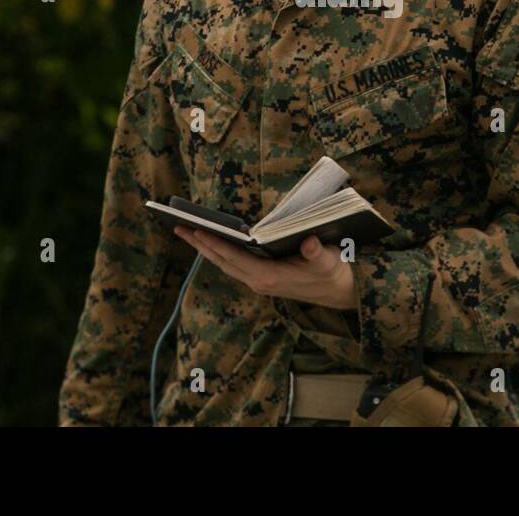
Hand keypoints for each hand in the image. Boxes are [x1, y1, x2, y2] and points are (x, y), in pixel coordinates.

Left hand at [173, 226, 356, 310]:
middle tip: (177, 227)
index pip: (234, 257)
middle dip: (200, 244)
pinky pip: (233, 264)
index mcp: (268, 277)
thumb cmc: (332, 272)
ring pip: (224, 263)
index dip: (214, 243)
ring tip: (187, 232)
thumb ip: (317, 253)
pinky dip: (219, 252)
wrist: (340, 292)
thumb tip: (309, 244)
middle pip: (222, 261)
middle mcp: (258, 281)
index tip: (195, 229)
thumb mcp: (327, 260)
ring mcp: (258, 281)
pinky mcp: (261, 278)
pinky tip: (212, 242)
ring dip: (205, 248)